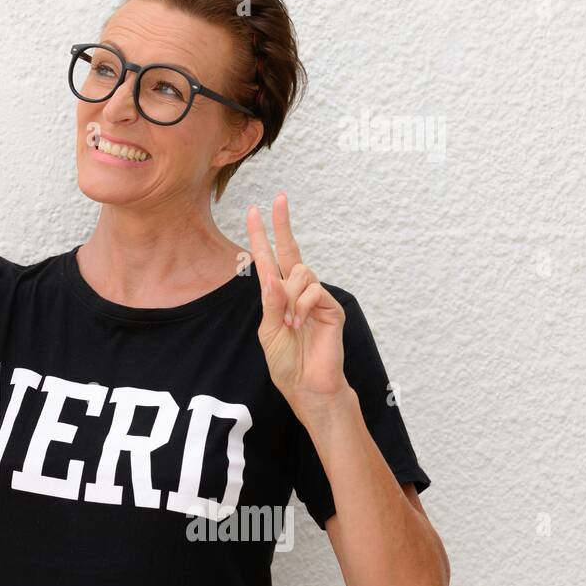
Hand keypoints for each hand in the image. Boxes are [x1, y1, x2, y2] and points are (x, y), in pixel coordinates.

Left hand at [245, 191, 348, 416]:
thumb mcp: (268, 332)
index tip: (253, 211)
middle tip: (279, 198)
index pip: (268, 259)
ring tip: (288, 323)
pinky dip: (302, 306)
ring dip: (289, 296)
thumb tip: (271, 276)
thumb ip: (270, 304)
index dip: (261, 235)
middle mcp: (297, 291)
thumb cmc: (287, 363)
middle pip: (290, 250)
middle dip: (282, 224)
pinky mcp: (332, 308)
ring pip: (301, 273)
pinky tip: (299, 324)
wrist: (308, 386)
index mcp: (277, 296)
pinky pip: (314, 291)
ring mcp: (316, 298)